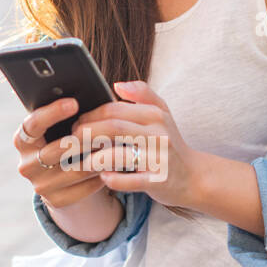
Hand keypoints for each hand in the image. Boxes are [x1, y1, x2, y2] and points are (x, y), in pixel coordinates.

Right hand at [14, 96, 108, 208]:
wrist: (63, 177)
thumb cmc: (65, 140)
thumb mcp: (61, 126)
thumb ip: (67, 111)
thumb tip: (86, 94)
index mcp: (22, 140)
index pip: (32, 125)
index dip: (52, 113)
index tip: (74, 102)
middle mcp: (26, 164)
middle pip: (58, 149)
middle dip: (85, 137)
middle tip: (109, 126)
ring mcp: (40, 185)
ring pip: (75, 170)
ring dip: (99, 157)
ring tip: (118, 144)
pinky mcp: (56, 201)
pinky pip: (83, 188)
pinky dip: (100, 176)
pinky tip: (113, 166)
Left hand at [72, 81, 201, 207]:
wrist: (195, 177)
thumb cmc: (170, 143)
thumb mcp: (162, 114)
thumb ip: (143, 94)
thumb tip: (117, 85)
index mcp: (155, 115)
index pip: (114, 110)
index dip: (89, 116)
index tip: (75, 124)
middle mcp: (158, 134)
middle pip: (113, 128)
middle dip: (86, 134)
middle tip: (71, 142)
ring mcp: (159, 159)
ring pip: (119, 155)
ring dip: (94, 158)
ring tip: (81, 162)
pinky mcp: (159, 181)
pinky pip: (131, 181)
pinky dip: (113, 179)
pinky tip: (103, 178)